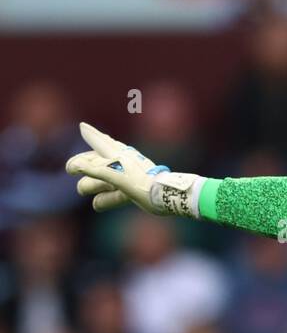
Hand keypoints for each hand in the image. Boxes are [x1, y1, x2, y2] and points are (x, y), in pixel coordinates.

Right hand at [65, 122, 200, 216]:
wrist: (169, 197)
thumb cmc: (144, 184)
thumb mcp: (118, 175)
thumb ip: (97, 170)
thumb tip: (77, 165)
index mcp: (120, 156)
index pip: (101, 143)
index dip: (92, 135)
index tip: (83, 127)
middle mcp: (125, 164)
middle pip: (101, 161)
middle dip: (86, 164)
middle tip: (72, 166)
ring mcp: (131, 179)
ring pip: (107, 179)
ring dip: (93, 184)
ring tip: (81, 189)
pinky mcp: (137, 193)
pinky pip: (118, 195)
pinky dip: (107, 199)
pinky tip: (96, 205)